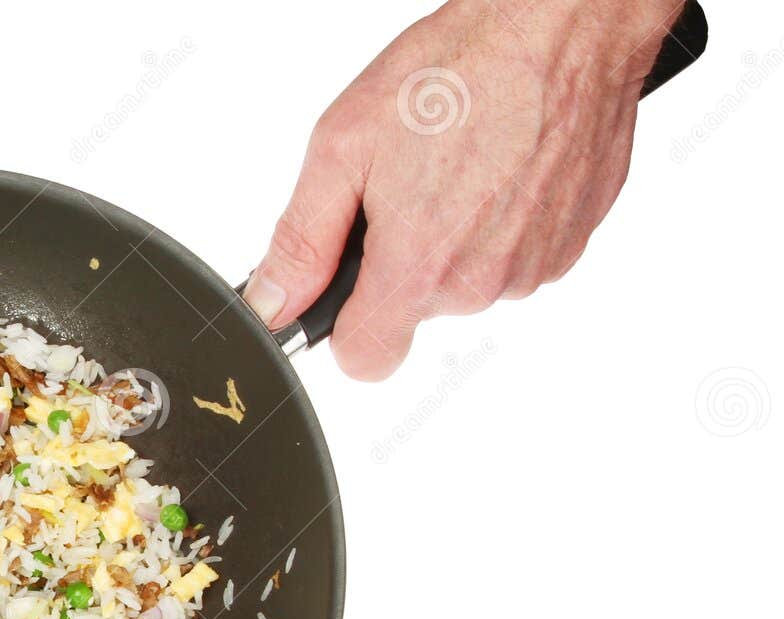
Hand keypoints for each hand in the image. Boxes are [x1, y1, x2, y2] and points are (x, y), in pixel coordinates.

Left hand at [243, 0, 684, 379]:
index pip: (366, 359)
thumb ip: (301, 241)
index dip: (344, 329)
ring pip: (467, 282)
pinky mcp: (571, 242)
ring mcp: (535, 266)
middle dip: (401, 260)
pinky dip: (502, 222)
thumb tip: (271, 302)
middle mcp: (482, 282)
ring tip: (457, 163)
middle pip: (415, 310)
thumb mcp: (343, 147)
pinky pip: (516, 256)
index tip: (342, 290)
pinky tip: (499, 166)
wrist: (561, 24)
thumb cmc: (458, 70)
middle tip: (405, 183)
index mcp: (419, 267)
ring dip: (455, 238)